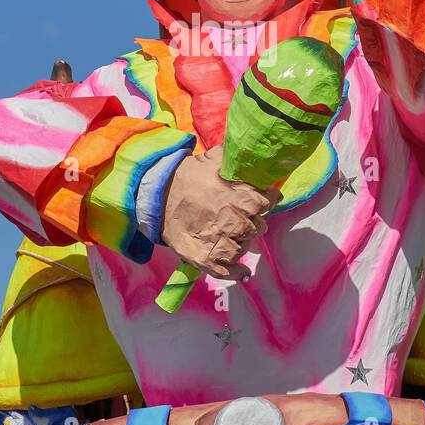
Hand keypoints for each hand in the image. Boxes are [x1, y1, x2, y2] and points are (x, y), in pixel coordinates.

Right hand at [160, 145, 277, 279]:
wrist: (157, 194)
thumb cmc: (188, 175)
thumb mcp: (213, 159)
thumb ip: (236, 158)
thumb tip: (254, 152)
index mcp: (240, 196)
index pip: (267, 202)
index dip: (267, 200)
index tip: (263, 200)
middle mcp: (233, 220)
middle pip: (258, 227)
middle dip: (253, 221)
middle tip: (242, 217)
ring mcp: (219, 241)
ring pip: (244, 247)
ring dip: (242, 242)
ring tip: (234, 236)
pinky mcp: (204, 257)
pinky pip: (227, 270)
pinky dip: (237, 272)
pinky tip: (243, 272)